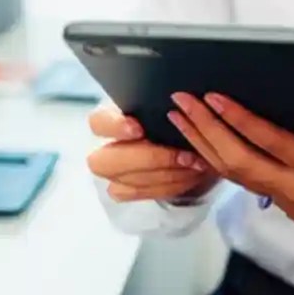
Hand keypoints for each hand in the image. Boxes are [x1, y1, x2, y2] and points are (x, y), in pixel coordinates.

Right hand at [86, 103, 219, 202]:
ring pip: (125, 182)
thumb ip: (162, 104)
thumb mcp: (164, 104)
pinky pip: (140, 193)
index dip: (116, 127)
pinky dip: (168, 186)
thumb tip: (178, 100)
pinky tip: (189, 176)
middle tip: (183, 156)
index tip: (139, 129)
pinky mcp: (123, 190)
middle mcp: (105, 147)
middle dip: (147, 160)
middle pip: (104, 162)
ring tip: (195, 164)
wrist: (177, 137)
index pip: (98, 123)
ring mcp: (112, 173)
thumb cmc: (168, 115)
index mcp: (108, 118)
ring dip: (165, 175)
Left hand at [165, 92, 293, 241]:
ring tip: (178, 114)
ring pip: (236, 174)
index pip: (277, 147)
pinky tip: (201, 139)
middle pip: (241, 163)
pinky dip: (219, 157)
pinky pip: (245, 179)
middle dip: (207, 131)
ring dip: (204, 143)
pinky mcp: (291, 201)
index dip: (244, 122)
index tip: (216, 98)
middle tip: (180, 102)